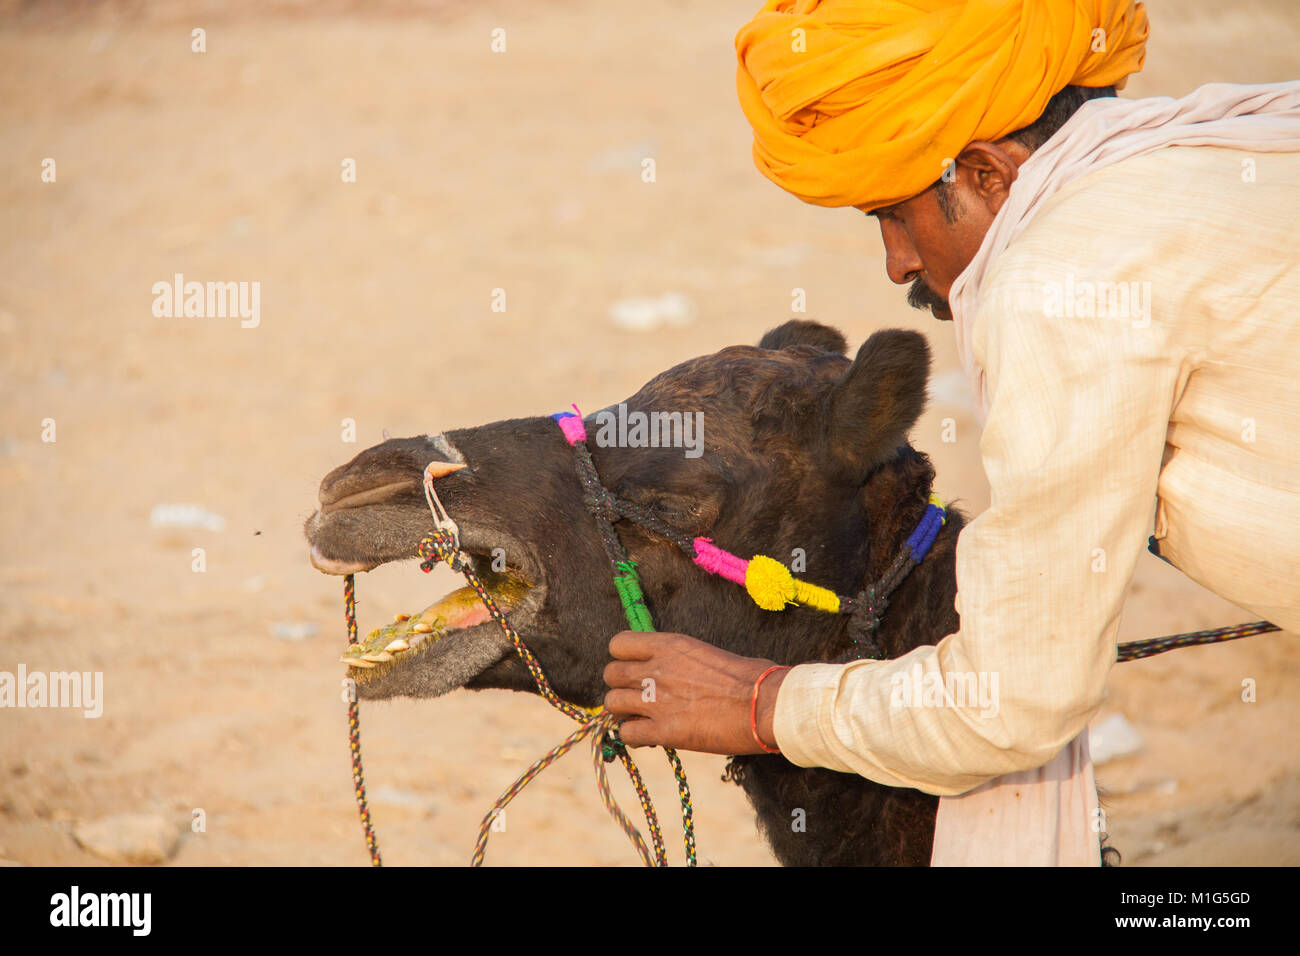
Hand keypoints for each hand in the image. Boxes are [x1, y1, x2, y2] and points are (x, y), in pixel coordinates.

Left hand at [602, 630, 788, 754]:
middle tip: (638, 697)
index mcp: (669, 645)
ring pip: (612, 704)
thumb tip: (676, 672)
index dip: (623, 658)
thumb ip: (680, 661)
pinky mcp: (664, 732)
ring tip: (642, 718)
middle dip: (621, 686)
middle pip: (611, 674)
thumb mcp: (708, 653)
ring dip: (624, 712)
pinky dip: (633, 737)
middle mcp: (656, 669)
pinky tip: (649, 737)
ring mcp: (656, 701)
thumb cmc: (751, 677)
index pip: (619, 644)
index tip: (636, 668)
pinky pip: (627, 734)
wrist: (765, 705)